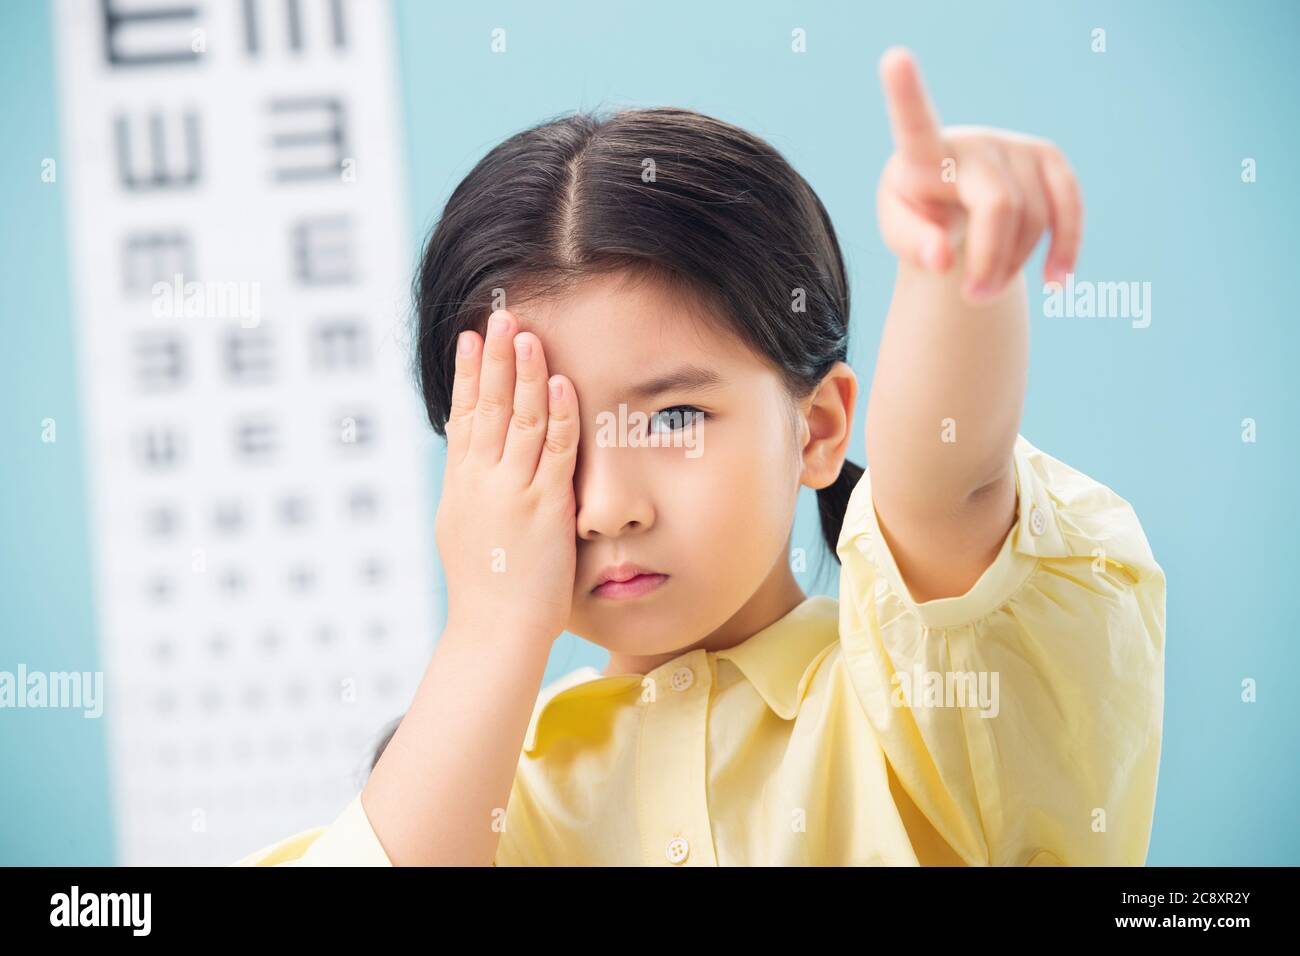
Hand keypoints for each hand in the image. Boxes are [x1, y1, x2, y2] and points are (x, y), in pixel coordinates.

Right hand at [436, 308, 580, 642]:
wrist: (494, 634)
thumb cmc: (486, 591)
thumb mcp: (464, 531)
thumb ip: (473, 491)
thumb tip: (473, 461)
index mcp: (461, 486)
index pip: (464, 417)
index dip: (469, 374)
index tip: (471, 337)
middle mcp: (481, 482)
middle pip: (488, 407)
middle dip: (495, 359)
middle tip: (500, 315)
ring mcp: (512, 493)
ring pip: (519, 420)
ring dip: (526, 373)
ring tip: (529, 333)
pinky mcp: (544, 509)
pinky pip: (553, 452)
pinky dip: (557, 416)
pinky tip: (560, 383)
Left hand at [875, 47, 1083, 303]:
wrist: (955, 203)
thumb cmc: (919, 213)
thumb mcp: (901, 231)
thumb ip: (912, 245)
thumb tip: (942, 260)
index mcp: (923, 152)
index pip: (914, 123)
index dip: (905, 92)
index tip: (893, 58)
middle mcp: (973, 141)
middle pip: (999, 206)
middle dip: (990, 261)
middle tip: (974, 298)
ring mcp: (1016, 146)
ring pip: (1032, 219)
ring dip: (1011, 265)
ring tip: (984, 287)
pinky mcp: (1049, 159)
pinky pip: (1069, 206)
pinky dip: (1066, 247)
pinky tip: (1056, 281)